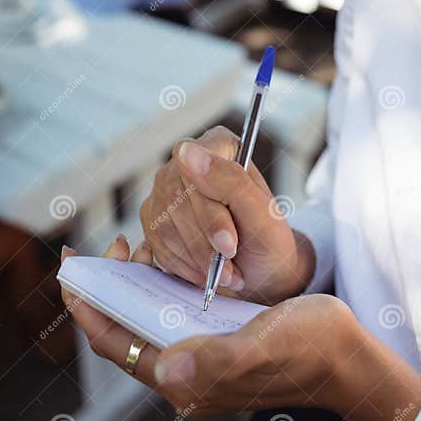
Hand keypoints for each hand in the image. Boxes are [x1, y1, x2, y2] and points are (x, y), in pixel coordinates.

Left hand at [61, 252, 349, 412]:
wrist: (345, 352)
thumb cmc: (307, 350)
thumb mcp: (262, 349)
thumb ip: (217, 362)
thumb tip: (169, 369)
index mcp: (188, 380)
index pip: (118, 346)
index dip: (88, 311)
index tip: (71, 274)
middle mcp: (187, 369)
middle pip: (126, 329)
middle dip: (108, 289)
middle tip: (106, 247)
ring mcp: (200, 351)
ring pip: (148, 315)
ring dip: (133, 281)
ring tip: (132, 246)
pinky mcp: (215, 334)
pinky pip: (173, 307)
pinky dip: (161, 280)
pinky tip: (167, 255)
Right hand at [140, 126, 314, 304]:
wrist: (259, 274)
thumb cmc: (267, 241)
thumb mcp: (263, 215)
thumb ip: (232, 181)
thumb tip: (187, 152)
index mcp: (218, 146)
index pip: (195, 170)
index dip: (210, 214)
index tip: (229, 244)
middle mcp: (186, 162)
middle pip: (176, 200)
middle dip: (205, 242)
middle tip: (231, 262)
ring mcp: (164, 189)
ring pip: (164, 225)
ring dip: (196, 258)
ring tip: (224, 270)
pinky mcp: (153, 218)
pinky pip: (156, 243)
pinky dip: (183, 266)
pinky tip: (205, 270)